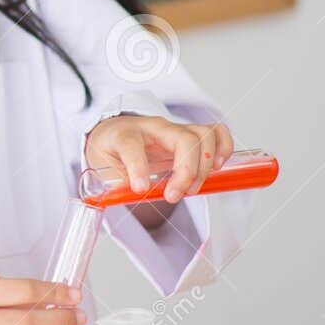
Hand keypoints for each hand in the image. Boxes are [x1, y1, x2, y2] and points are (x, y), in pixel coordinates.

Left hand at [85, 114, 235, 202]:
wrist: (112, 132)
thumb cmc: (109, 149)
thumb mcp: (101, 167)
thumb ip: (117, 183)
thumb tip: (136, 198)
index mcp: (124, 134)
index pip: (132, 145)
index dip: (138, 167)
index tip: (140, 189)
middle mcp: (152, 127)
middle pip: (182, 139)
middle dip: (186, 171)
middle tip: (174, 196)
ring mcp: (173, 129)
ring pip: (202, 134)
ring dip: (205, 164)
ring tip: (193, 187)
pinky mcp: (187, 135)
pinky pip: (214, 132)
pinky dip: (223, 147)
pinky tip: (216, 167)